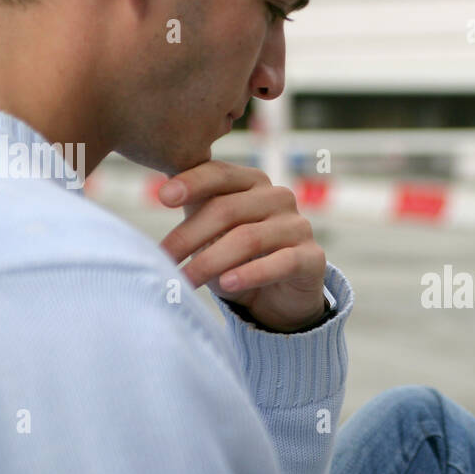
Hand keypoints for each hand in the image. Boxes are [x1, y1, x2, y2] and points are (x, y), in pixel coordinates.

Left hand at [157, 161, 326, 331]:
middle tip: (163, 259)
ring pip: (248, 238)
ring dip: (211, 261)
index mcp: (252, 183)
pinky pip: (280, 262)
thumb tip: (162, 193)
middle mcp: (278, 197)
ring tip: (186, 281)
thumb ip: (195, 210)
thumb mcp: (211, 233)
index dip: (192, 182)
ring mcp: (298, 226)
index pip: (219, 174)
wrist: (277, 299)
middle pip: (227, 209)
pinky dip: (250, 274)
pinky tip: (226, 284)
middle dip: (189, 236)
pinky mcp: (312, 257)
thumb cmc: (236, 260)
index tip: (162, 197)